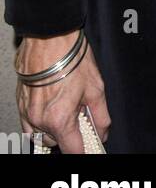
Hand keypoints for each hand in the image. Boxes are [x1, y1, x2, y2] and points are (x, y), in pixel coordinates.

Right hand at [16, 30, 110, 152]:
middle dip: (69, 134)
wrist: (50, 37)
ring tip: (64, 107)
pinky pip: (29, 124)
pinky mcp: (21, 103)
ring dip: (53, 128)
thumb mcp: (96, 87)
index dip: (84, 149)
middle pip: (56, 143)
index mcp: (60, 119)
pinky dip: (40, 122)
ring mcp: (28, 113)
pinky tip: (50, 107)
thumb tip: (103, 131)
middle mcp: (40, 120)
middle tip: (78, 115)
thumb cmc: (72, 57)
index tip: (89, 146)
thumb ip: (101, 115)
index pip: (73, 150)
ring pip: (42, 134)